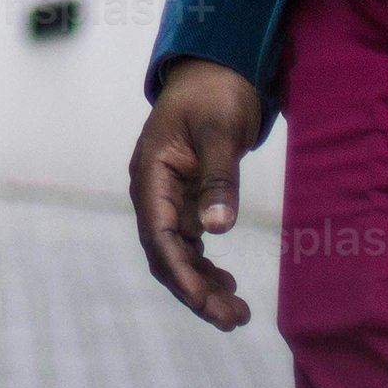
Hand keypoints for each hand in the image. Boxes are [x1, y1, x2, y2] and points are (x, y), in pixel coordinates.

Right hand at [131, 59, 266, 330]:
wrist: (217, 67)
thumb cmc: (215, 92)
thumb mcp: (220, 131)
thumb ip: (219, 178)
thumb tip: (218, 228)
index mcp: (151, 173)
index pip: (159, 237)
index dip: (181, 275)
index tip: (207, 304)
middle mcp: (153, 190)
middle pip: (166, 254)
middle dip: (195, 290)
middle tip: (234, 320)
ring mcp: (166, 195)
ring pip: (177, 253)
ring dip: (201, 284)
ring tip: (237, 312)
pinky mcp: (184, 196)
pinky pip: (188, 241)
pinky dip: (205, 264)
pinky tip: (227, 283)